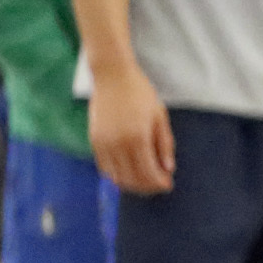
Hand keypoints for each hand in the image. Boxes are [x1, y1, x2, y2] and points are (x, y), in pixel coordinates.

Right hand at [88, 61, 173, 195]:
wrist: (112, 76)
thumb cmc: (140, 94)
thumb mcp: (160, 117)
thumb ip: (164, 145)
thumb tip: (168, 169)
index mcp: (138, 138)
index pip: (148, 173)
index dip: (159, 183)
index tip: (168, 185)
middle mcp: (118, 144)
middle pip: (132, 178)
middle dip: (147, 186)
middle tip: (158, 185)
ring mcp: (103, 143)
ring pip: (117, 176)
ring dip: (132, 183)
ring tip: (145, 181)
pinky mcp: (94, 141)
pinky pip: (105, 167)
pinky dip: (117, 175)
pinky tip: (128, 173)